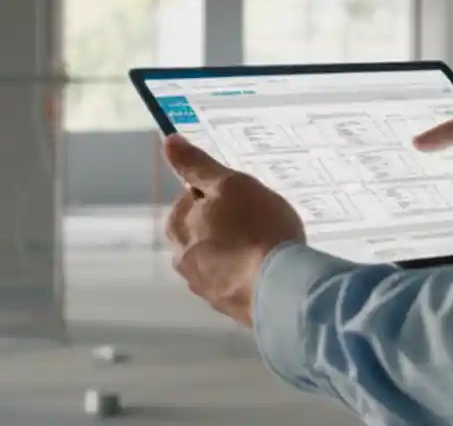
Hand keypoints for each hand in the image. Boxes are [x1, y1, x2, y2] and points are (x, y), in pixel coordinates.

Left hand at [163, 135, 304, 325]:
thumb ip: (198, 164)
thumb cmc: (257, 227)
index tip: (240, 196)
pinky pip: (236, 286)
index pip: (188, 201)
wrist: (283, 288)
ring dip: (234, 254)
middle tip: (256, 219)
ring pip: (217, 263)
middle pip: (200, 234)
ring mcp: (207, 291)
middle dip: (221, 226)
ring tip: (266, 247)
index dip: (215, 194)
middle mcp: (185, 263)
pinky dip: (247, 277)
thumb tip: (168, 141)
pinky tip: (270, 271)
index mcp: (179, 230)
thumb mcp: (231, 184)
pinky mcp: (232, 310)